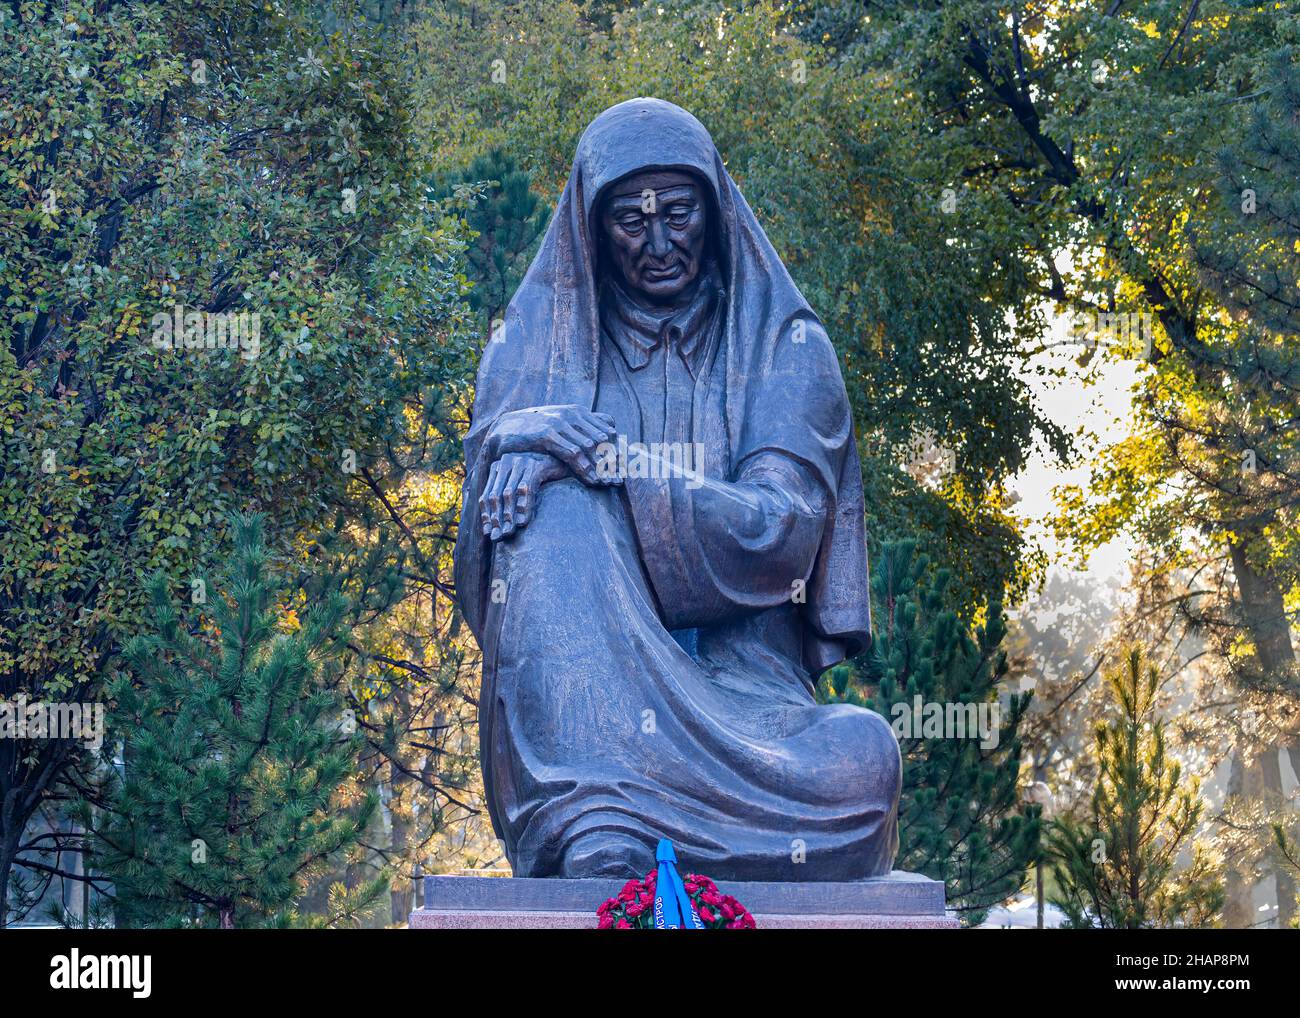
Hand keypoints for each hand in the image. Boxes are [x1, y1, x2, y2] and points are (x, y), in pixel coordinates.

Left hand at [479, 452, 567, 540]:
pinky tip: (523, 521)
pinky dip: (523, 506)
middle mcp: (506, 462)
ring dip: (508, 515)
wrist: (566, 462)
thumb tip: (489, 527)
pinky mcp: (535, 466)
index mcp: (498, 466)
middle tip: (498, 537)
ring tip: (509, 532)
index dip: (486, 516)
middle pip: (495, 496)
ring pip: (508, 493)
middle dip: (496, 519)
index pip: (486, 496)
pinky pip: (525, 489)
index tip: (487, 533)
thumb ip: (506, 501)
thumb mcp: (520, 488)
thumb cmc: (542, 478)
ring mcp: (520, 462)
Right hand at [487, 405, 619, 486]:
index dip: (617, 450)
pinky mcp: (547, 435)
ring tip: (607, 484)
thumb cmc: (535, 431)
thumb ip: (580, 429)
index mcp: (578, 411)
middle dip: (612, 462)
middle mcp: (571, 414)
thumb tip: (607, 435)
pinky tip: (591, 481)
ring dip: (601, 468)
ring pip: (590, 447)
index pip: (608, 430)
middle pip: (602, 439)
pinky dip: (585, 469)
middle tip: (617, 480)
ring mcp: (559, 423)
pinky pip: (572, 454)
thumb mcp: (560, 426)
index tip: (622, 469)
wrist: (504, 429)